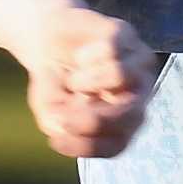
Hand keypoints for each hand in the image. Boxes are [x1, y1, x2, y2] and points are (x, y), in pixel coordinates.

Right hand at [24, 3, 156, 157]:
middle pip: (133, 115)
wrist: (44, 40)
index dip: (88, 148)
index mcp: (124, 123)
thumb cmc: (54, 82)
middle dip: (94, 120)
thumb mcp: (49, 110)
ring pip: (120, 77)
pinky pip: (110, 50)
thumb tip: (67, 126)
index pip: (117, 144)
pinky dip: (86, 57)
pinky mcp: (127, 36)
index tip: (55, 142)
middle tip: (62, 116)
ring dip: (85, 82)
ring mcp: (137, 64)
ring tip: (74, 80)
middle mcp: (138, 95)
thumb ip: (58, 123)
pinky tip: (81, 56)